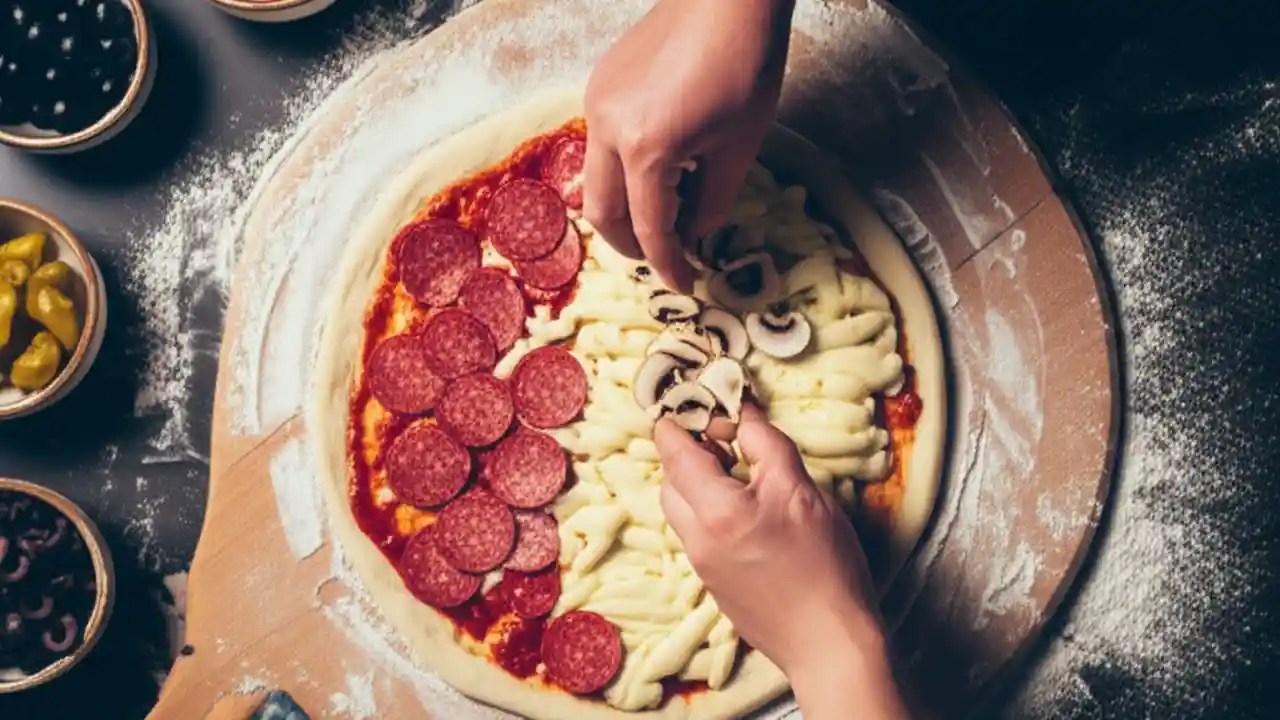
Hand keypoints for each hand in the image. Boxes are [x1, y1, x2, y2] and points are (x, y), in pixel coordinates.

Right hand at [584, 0, 794, 291]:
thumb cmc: (746, 65)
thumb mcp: (740, 146)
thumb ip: (713, 202)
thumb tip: (695, 234)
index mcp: (647, 149)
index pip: (650, 228)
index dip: (669, 264)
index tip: (684, 283)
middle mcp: (608, 129)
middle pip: (602, 212)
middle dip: (631, 243)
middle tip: (665, 253)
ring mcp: (597, 103)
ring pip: (595, 178)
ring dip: (625, 205)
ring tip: (668, 206)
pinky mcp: (599, 85)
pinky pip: (600, 143)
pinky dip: (623, 168)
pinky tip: (662, 161)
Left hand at [655, 405, 909, 719]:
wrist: (829, 644)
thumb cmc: (826, 566)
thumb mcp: (803, 493)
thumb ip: (767, 447)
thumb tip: (742, 413)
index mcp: (716, 510)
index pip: (675, 451)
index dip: (676, 422)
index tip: (689, 402)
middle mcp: (697, 538)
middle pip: (670, 481)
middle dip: (688, 454)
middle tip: (726, 441)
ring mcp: (701, 565)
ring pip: (681, 510)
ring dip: (697, 485)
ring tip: (740, 478)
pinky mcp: (713, 584)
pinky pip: (695, 535)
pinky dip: (708, 513)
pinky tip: (746, 515)